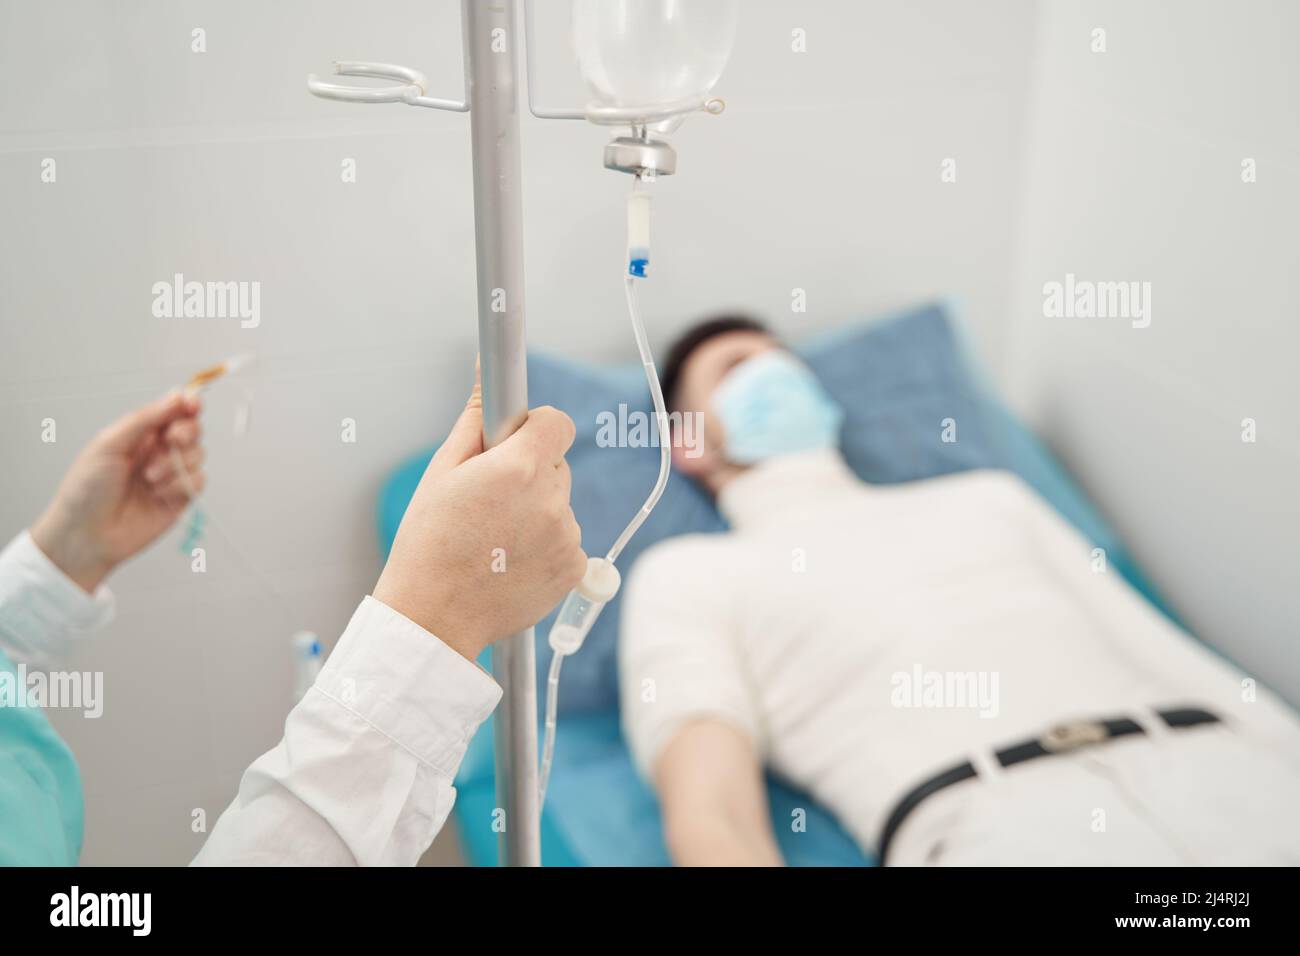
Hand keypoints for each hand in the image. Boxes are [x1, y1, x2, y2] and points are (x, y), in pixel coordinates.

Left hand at [30, 390, 205, 592]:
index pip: (173, 410)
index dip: (188, 403)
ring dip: (176, 463)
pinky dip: (180, 485)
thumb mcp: (109, 444)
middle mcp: (158, 451)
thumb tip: (177, 396)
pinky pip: (198, 481)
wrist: (86, 535)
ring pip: (198, 454)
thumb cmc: (86, 489)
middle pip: (192, 429)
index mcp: (139, 434)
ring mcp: (170, 474)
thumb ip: (145, 419)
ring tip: (149, 478)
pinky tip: (158, 494)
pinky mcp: (180, 498)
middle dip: (187, 431)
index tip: (193, 403)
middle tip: (172, 439)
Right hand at [373, 369, 586, 659]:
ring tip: (493, 539)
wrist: (435, 617)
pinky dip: (546, 545)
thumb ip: (476, 421)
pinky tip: (509, 561)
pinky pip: (567, 540)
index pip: (557, 423)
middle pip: (556, 465)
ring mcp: (567, 536)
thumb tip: (488, 375)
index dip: (536, 429)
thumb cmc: (429, 543)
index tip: (516, 442)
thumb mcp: (442, 472)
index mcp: (519, 467)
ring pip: (560, 504)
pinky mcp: (574, 568)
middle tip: (489, 502)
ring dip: (537, 511)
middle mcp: (551, 499)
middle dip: (530, 473)